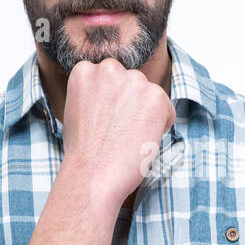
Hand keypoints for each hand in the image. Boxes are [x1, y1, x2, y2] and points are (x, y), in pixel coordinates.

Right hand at [60, 57, 175, 210]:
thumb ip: (95, 93)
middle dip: (130, 105)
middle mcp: (109, 69)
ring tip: (126, 138)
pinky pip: (167, 110)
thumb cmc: (83, 152)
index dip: (110, 104)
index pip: (111, 79)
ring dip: (145, 115)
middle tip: (117, 133)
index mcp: (85, 70)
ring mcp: (134, 80)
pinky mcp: (155, 96)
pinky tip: (140, 140)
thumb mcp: (77, 110)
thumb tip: (114, 95)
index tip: (103, 122)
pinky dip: (160, 127)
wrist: (91, 175)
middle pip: (132, 84)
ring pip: (150, 96)